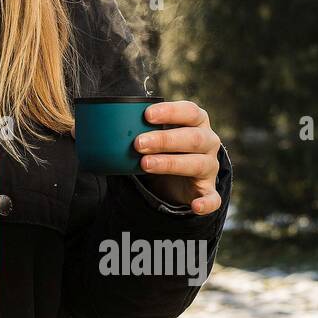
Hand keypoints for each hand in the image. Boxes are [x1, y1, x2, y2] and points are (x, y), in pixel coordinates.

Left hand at [134, 99, 223, 214]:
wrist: (175, 176)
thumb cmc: (163, 147)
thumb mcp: (155, 134)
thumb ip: (140, 128)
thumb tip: (105, 125)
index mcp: (197, 122)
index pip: (190, 112)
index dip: (170, 112)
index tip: (147, 115)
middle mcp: (208, 142)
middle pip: (193, 138)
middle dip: (164, 140)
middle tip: (138, 143)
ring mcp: (209, 166)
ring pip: (198, 164)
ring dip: (170, 163)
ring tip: (145, 164)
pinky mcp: (207, 189)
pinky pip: (213, 198)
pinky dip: (206, 203)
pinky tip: (195, 206)